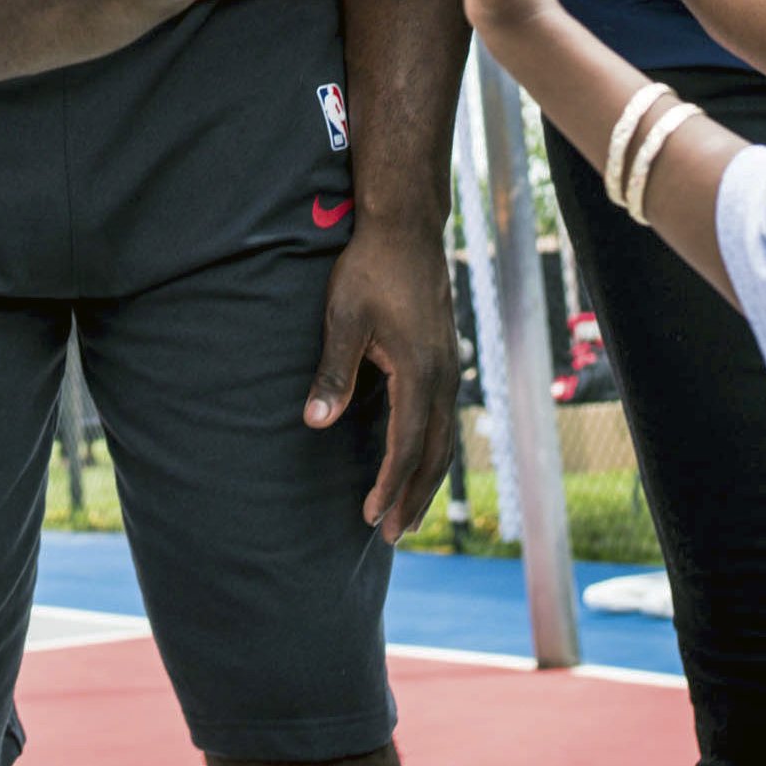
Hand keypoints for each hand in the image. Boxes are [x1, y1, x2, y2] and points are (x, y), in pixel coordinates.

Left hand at [304, 220, 458, 541]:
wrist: (407, 229)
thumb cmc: (370, 270)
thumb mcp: (343, 318)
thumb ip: (333, 371)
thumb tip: (315, 421)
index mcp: (421, 372)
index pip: (407, 445)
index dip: (390, 486)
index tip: (371, 518)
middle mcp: (444, 376)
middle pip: (434, 453)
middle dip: (413, 497)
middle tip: (393, 536)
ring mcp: (449, 367)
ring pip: (444, 439)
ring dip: (426, 479)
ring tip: (407, 514)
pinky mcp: (446, 359)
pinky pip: (444, 418)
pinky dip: (432, 450)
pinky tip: (417, 460)